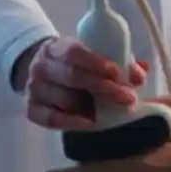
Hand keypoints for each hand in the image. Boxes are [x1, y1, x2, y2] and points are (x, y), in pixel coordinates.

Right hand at [24, 36, 149, 129]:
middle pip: (72, 77)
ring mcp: (34, 89)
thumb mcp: (92, 55)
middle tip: (128, 98)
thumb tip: (139, 75)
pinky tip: (91, 124)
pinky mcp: (31, 110)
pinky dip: (72, 122)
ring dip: (91, 107)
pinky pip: (51, 119)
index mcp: (57, 47)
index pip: (75, 52)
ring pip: (64, 100)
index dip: (97, 62)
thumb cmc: (75, 64)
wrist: (42, 73)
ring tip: (114, 112)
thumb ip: (117, 61)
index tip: (119, 74)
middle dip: (103, 88)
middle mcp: (42, 67)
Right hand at [46, 94, 170, 171]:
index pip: (140, 107)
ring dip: (135, 155)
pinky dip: (148, 166)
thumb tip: (120, 163)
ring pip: (150, 143)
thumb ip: (160, 157)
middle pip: (142, 126)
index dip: (118, 121)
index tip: (94, 138)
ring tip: (106, 169)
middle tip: (95, 158)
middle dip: (123, 141)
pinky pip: (161, 157)